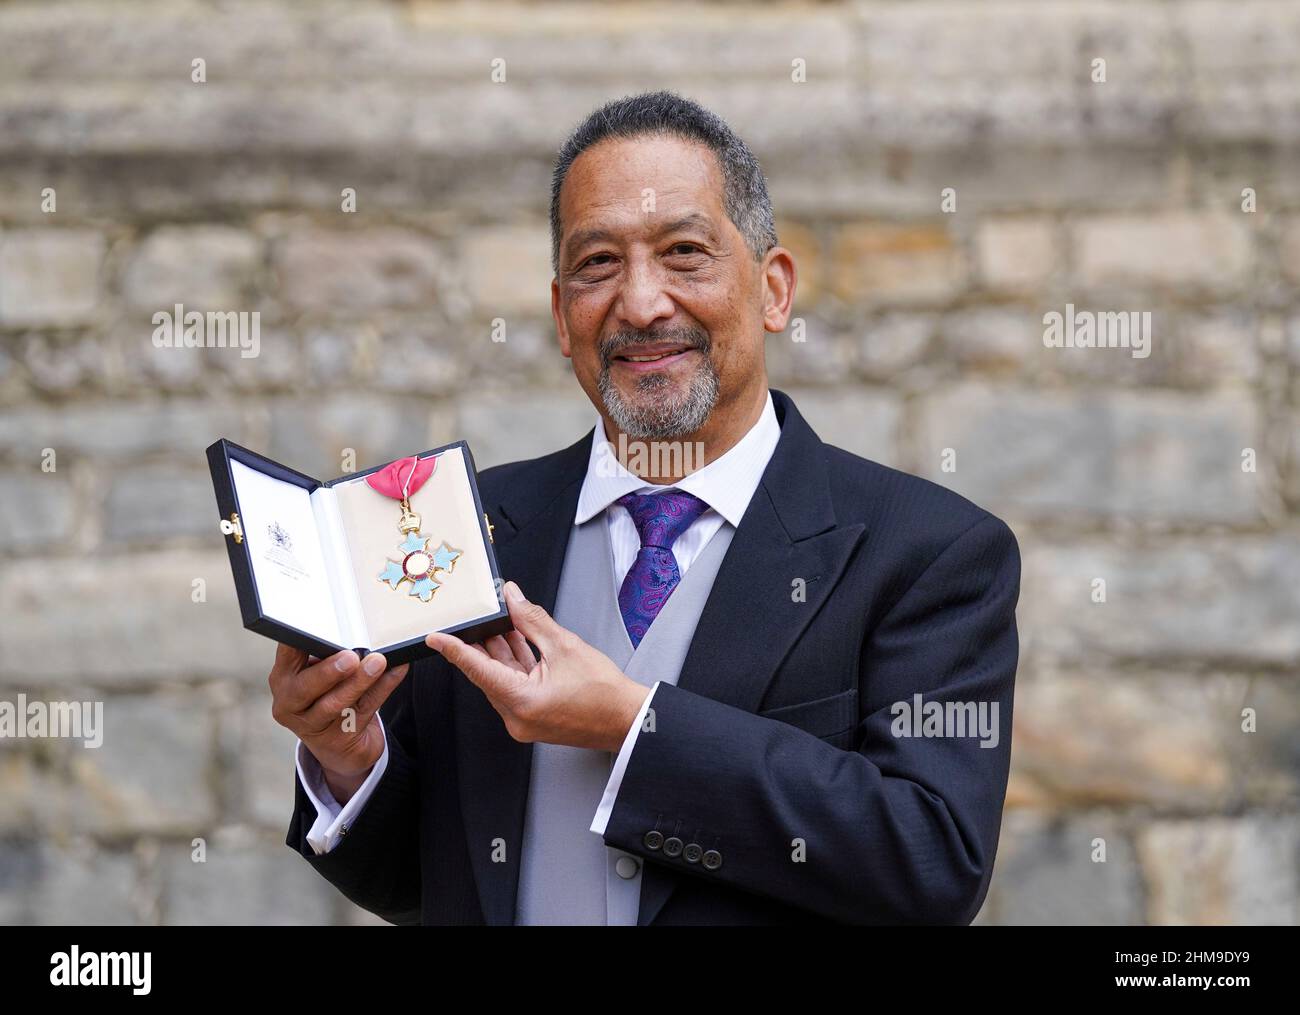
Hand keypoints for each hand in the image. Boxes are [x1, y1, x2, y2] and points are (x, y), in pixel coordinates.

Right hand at [267, 644, 408, 802]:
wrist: (339, 745)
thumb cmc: (327, 695)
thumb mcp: (318, 675)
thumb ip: (327, 657)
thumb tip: (355, 637)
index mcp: (283, 678)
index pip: (287, 656)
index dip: (296, 644)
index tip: (311, 631)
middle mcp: (290, 703)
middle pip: (305, 688)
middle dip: (328, 672)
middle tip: (350, 658)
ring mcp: (312, 725)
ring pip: (334, 704)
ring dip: (358, 682)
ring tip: (377, 663)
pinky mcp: (340, 738)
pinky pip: (364, 710)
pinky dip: (383, 688)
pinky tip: (396, 671)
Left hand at [426, 581, 648, 751]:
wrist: (627, 719)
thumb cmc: (605, 694)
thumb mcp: (566, 647)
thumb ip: (533, 621)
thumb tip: (514, 599)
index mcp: (521, 701)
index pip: (477, 669)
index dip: (454, 650)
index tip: (435, 638)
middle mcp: (516, 717)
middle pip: (487, 674)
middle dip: (482, 644)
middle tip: (476, 618)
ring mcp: (523, 720)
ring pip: (501, 680)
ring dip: (501, 653)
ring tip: (501, 624)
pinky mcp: (532, 718)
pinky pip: (514, 688)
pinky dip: (515, 667)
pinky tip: (518, 643)